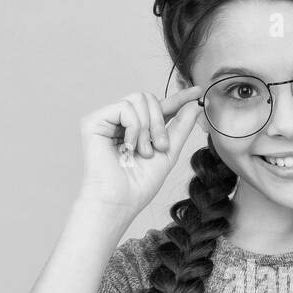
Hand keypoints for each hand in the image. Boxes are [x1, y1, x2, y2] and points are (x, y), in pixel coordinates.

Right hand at [77, 85, 203, 215]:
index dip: (179, 98)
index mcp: (137, 128)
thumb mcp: (168, 152)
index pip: (159, 106)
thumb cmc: (140, 184)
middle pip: (149, 97)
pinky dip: (133, 127)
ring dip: (148, 128)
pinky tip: (128, 146)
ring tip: (143, 152)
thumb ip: (181, 127)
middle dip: (160, 122)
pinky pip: (125, 107)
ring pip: (139, 98)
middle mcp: (121, 121)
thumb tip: (195, 103)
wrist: (121, 200)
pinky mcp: (94, 121)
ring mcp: (107, 120)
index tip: (198, 91)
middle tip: (160, 147)